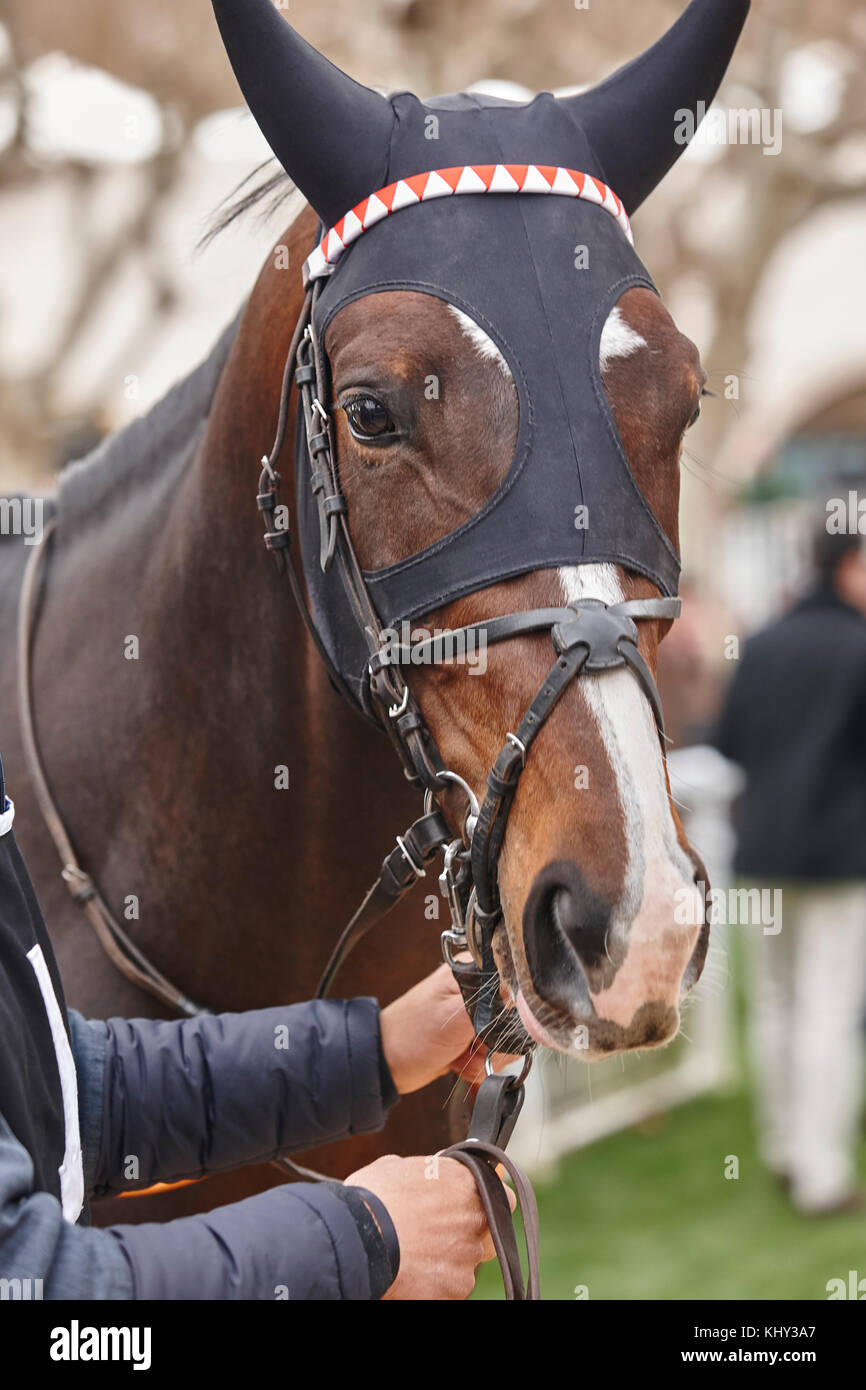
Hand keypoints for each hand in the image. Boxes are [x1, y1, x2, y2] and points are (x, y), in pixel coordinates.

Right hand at [345, 1153, 515, 1299]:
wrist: (360, 1240)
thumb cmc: (375, 1197)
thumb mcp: (400, 1166)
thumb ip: (431, 1171)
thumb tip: (436, 1168)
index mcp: (466, 1184)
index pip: (504, 1195)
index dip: (490, 1202)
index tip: (474, 1206)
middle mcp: (475, 1220)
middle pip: (487, 1233)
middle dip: (468, 1234)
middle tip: (437, 1234)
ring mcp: (468, 1257)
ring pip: (466, 1261)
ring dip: (448, 1259)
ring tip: (414, 1254)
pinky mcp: (455, 1288)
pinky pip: (451, 1285)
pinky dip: (435, 1282)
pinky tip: (411, 1272)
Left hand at [379, 961, 520, 1092]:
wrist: (387, 1065)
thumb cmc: (409, 1036)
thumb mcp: (453, 1017)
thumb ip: (490, 1003)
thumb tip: (520, 993)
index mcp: (472, 973)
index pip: (515, 986)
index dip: (510, 1014)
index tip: (494, 1028)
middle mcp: (476, 991)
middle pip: (514, 1019)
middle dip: (495, 1042)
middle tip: (471, 1044)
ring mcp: (474, 1016)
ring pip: (505, 1041)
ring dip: (485, 1058)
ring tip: (460, 1054)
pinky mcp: (472, 1037)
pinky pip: (493, 1055)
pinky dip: (478, 1065)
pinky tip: (458, 1061)